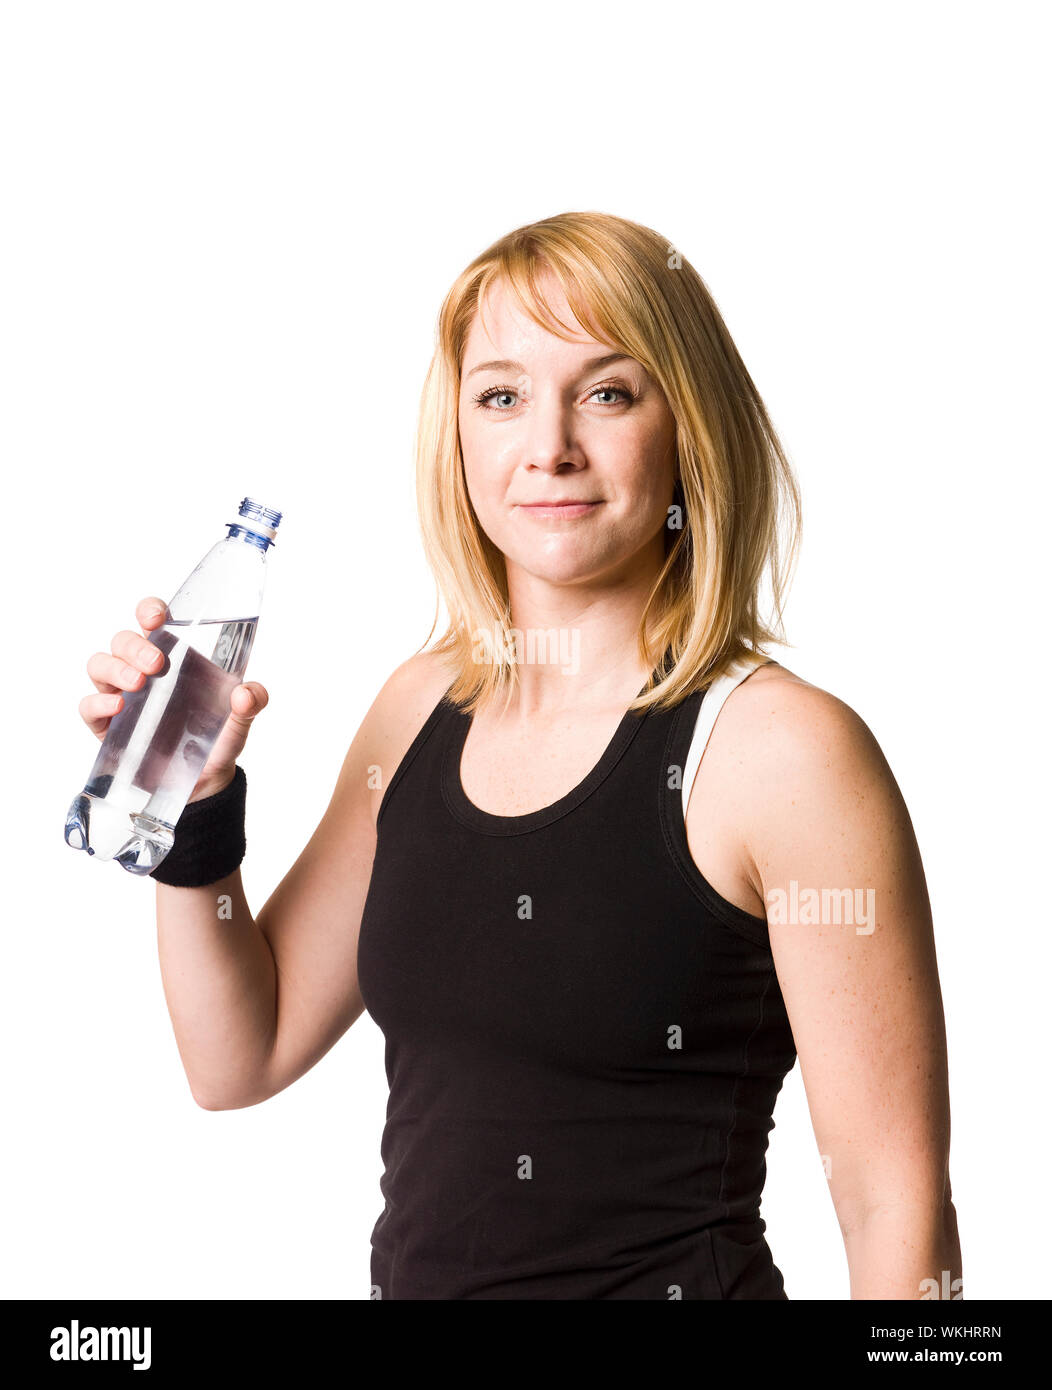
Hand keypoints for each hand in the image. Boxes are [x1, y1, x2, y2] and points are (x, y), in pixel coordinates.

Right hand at [80, 596, 268, 802]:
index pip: (151, 621)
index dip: (149, 610)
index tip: (156, 617)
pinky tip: (117, 706)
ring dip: (114, 668)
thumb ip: (252, 704)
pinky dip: (97, 701)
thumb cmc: (217, 742)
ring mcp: (122, 697)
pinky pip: (88, 705)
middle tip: (156, 664)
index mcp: (174, 658)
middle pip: (122, 640)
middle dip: (134, 645)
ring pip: (99, 665)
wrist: (203, 786)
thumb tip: (247, 693)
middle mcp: (143, 672)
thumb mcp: (240, 722)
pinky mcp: (108, 727)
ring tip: (138, 684)